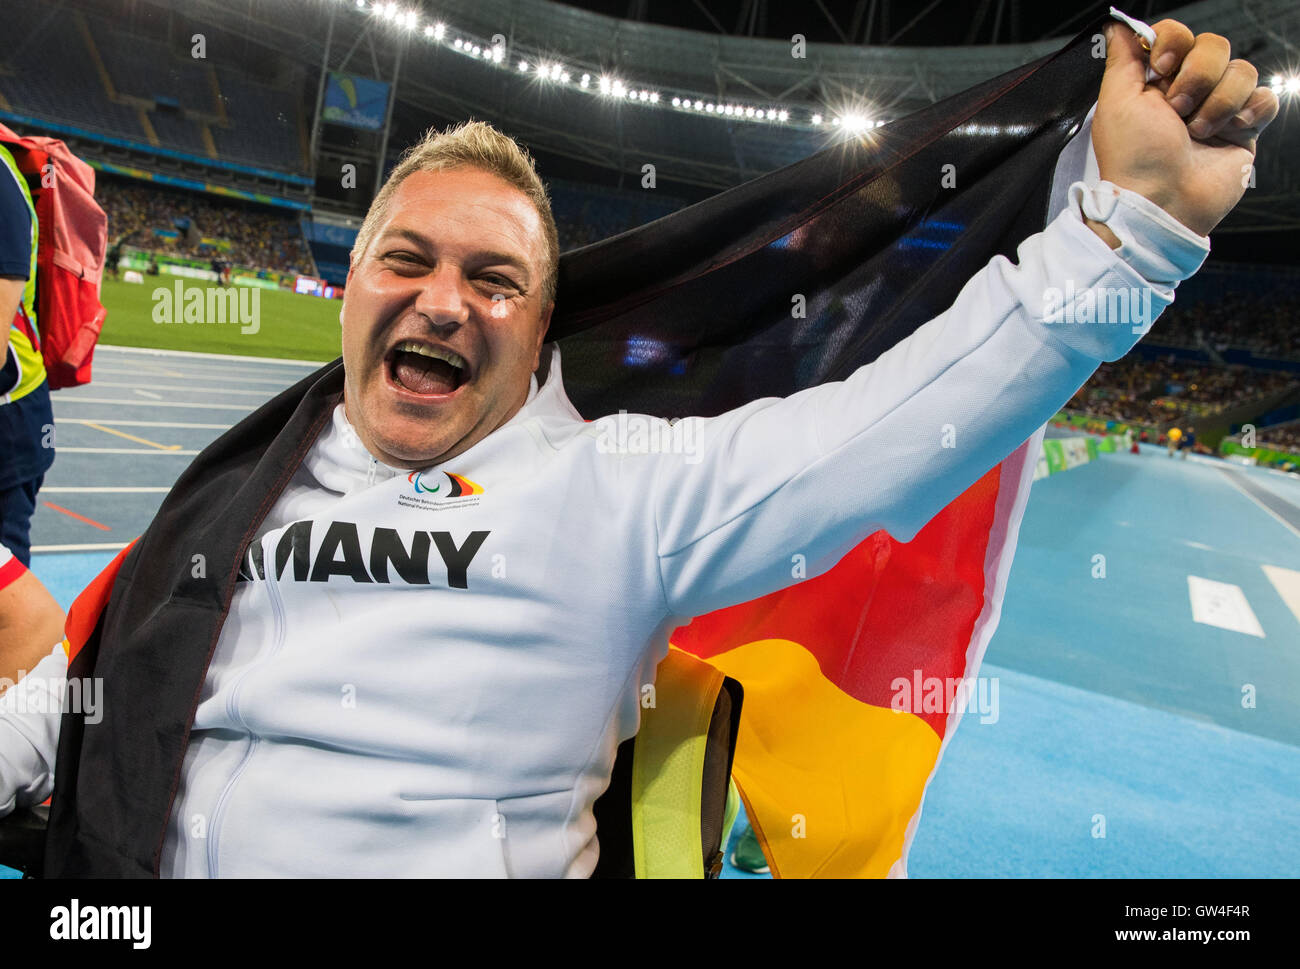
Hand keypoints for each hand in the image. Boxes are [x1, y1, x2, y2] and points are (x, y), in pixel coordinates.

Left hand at [1091, 19, 1279, 236]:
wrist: (1162, 201)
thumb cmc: (1135, 157)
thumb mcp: (1116, 102)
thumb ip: (1122, 59)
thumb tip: (1119, 26)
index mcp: (1156, 82)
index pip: (1178, 35)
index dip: (1175, 43)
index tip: (1161, 67)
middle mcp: (1188, 91)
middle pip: (1214, 46)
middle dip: (1197, 76)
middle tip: (1178, 110)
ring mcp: (1219, 109)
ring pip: (1242, 70)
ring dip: (1219, 101)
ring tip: (1198, 132)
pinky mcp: (1245, 129)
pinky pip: (1265, 97)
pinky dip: (1249, 112)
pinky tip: (1230, 132)